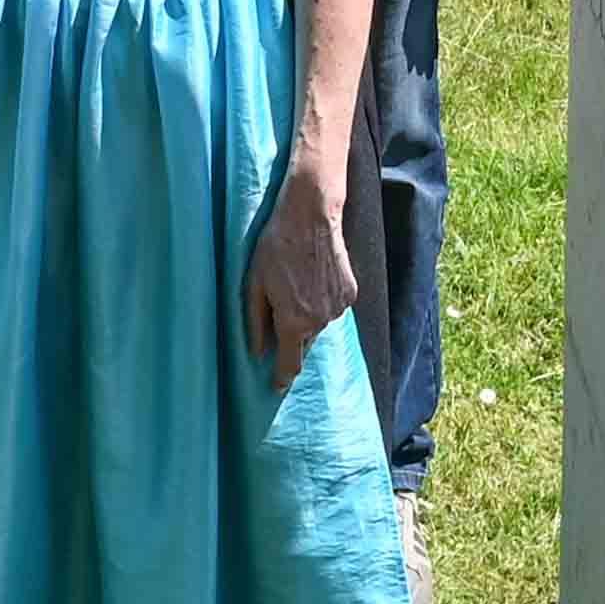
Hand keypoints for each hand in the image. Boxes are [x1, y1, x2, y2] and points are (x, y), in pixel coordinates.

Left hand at [247, 154, 357, 390]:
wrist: (311, 216)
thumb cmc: (275, 247)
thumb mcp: (254, 284)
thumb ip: (255, 322)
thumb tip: (257, 353)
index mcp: (293, 322)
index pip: (290, 364)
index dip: (281, 378)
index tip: (276, 387)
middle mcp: (319, 321)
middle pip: (303, 342)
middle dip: (291, 335)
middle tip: (281, 310)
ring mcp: (338, 308)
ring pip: (318, 324)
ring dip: (307, 316)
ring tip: (296, 286)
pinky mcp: (350, 293)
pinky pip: (332, 308)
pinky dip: (321, 301)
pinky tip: (313, 279)